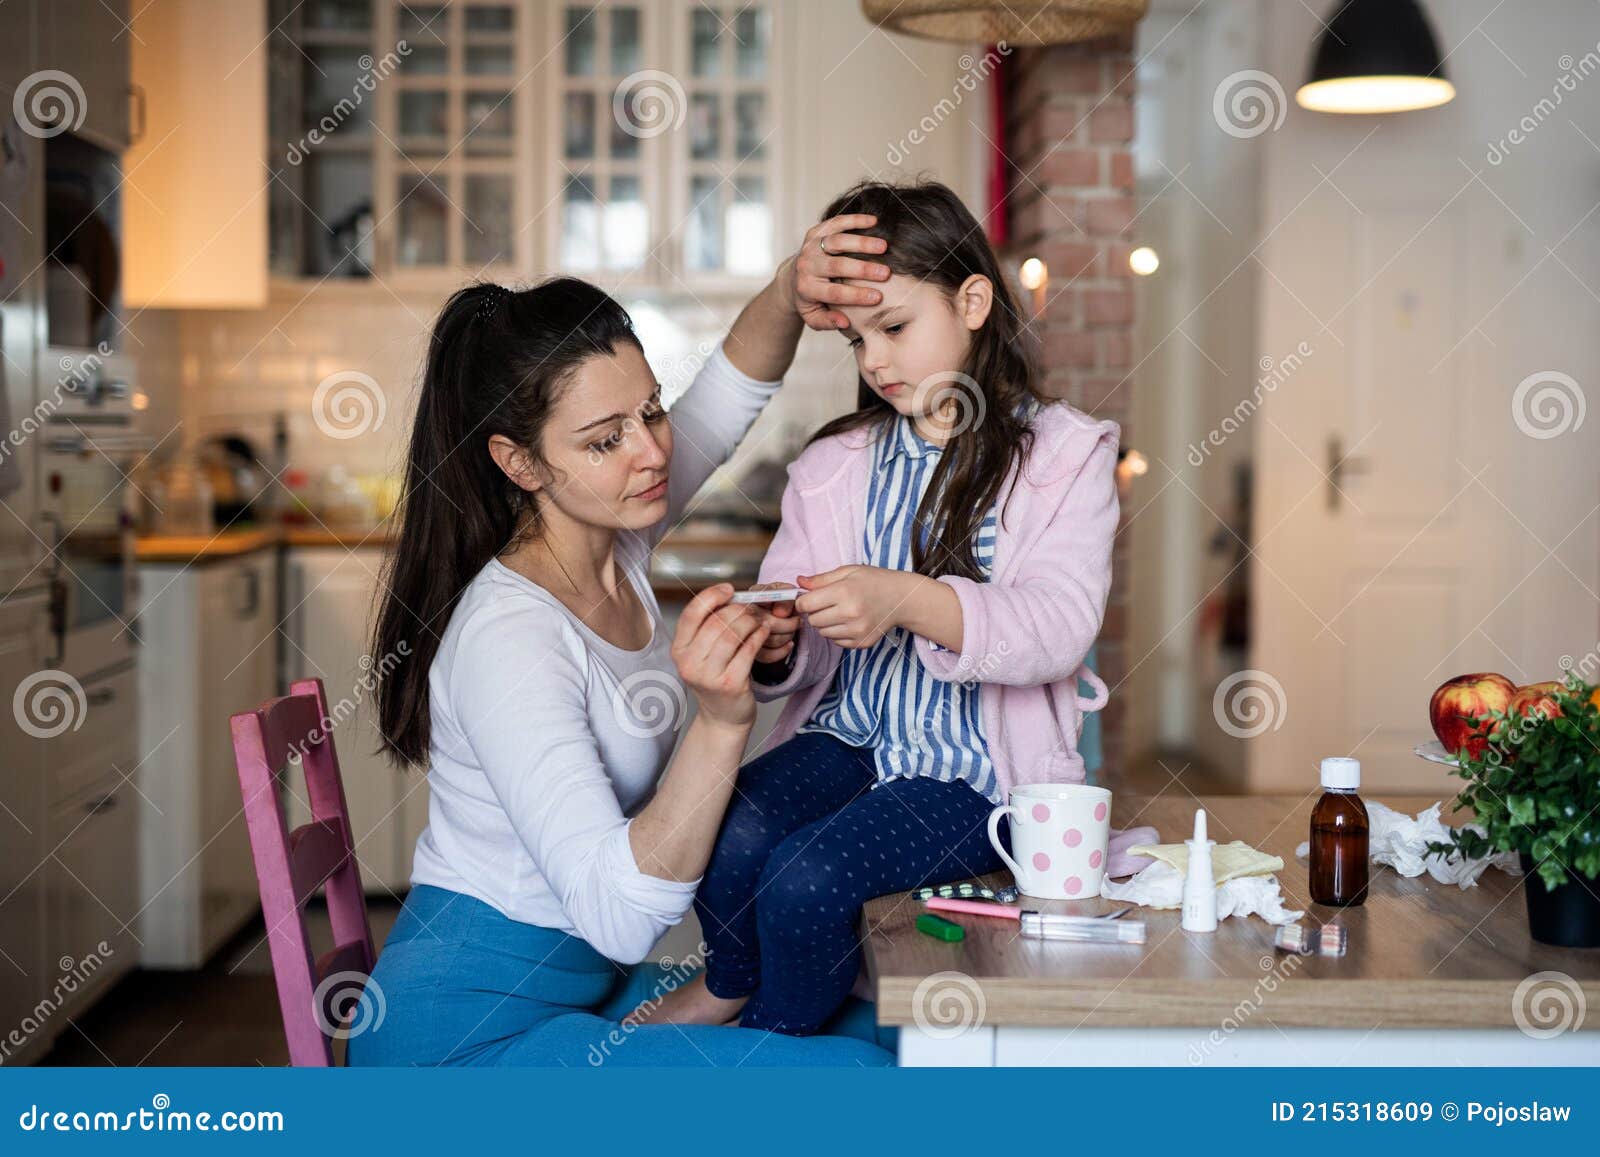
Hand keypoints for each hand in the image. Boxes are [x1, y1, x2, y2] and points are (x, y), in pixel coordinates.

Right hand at [670, 584, 769, 728]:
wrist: (723, 717)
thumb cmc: (715, 679)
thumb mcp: (701, 654)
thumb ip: (707, 628)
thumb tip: (728, 596)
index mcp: (679, 650)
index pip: (692, 613)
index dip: (712, 596)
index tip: (729, 590)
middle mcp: (689, 663)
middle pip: (716, 622)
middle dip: (738, 609)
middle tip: (751, 607)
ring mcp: (708, 676)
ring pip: (733, 634)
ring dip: (750, 622)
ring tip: (758, 620)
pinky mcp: (730, 684)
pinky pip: (748, 650)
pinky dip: (759, 636)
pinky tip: (763, 632)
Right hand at [744, 581, 799, 664]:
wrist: (772, 608)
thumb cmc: (775, 597)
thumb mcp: (781, 589)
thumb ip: (784, 594)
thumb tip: (781, 613)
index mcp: (748, 599)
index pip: (764, 604)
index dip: (782, 607)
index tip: (790, 610)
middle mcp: (743, 617)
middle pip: (770, 624)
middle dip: (790, 624)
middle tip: (797, 620)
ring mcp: (745, 635)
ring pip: (771, 641)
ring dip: (788, 636)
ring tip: (792, 629)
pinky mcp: (751, 650)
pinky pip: (768, 656)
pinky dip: (783, 650)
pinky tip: (789, 643)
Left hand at [784, 214, 890, 330]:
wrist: (793, 277)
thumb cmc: (811, 301)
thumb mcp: (814, 317)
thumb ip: (828, 322)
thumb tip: (844, 322)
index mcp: (806, 288)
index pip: (833, 293)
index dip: (856, 296)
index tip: (878, 298)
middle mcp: (806, 265)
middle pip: (836, 266)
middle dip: (862, 269)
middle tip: (885, 273)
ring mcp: (810, 246)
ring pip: (837, 241)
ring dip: (862, 243)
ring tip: (884, 247)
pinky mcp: (816, 232)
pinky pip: (836, 223)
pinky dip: (854, 220)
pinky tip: (874, 221)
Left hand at [795, 566, 917, 649]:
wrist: (901, 599)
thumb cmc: (874, 581)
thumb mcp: (848, 572)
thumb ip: (821, 579)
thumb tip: (798, 582)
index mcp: (844, 592)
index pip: (806, 604)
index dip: (803, 601)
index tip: (809, 598)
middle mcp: (850, 613)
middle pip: (813, 620)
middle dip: (815, 612)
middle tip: (827, 604)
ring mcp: (857, 630)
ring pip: (823, 633)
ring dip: (826, 624)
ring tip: (840, 612)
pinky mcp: (862, 643)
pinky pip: (836, 642)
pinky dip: (837, 633)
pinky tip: (849, 622)